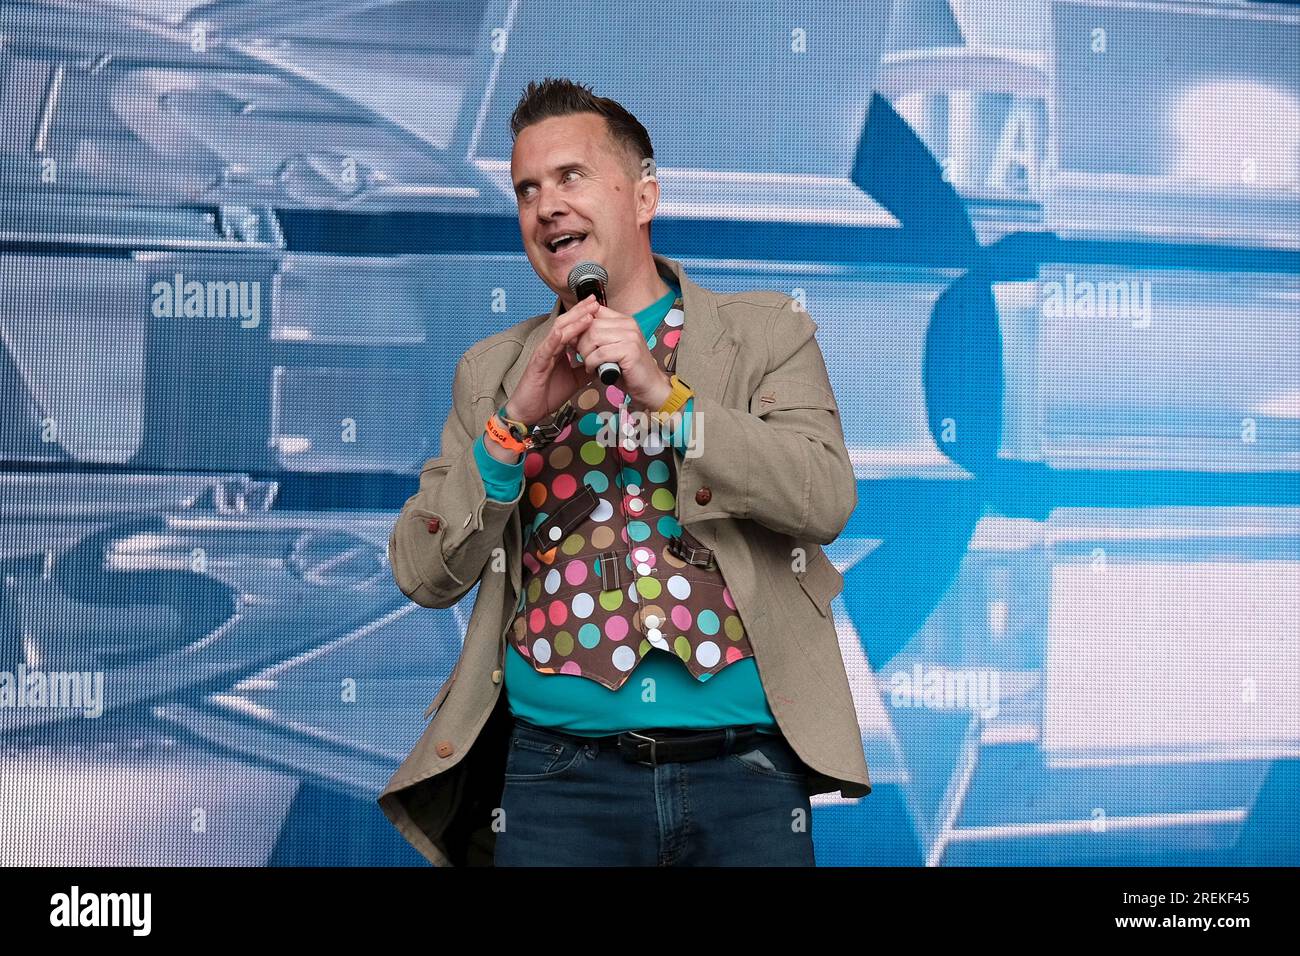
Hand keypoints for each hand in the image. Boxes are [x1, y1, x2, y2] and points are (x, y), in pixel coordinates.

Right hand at [504, 294, 600, 426]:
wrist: (530, 410)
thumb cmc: (548, 393)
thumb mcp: (575, 379)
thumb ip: (587, 368)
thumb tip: (604, 362)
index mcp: (559, 349)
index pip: (573, 327)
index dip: (585, 315)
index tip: (600, 306)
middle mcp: (550, 346)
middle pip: (566, 322)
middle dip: (581, 310)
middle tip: (595, 299)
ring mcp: (543, 352)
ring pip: (558, 330)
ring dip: (573, 320)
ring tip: (588, 311)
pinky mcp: (537, 363)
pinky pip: (548, 347)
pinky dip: (558, 338)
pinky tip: (566, 331)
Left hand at [573, 304, 672, 411]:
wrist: (649, 386)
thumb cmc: (628, 370)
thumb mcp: (612, 348)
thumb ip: (597, 337)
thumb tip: (572, 332)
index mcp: (624, 320)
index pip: (595, 311)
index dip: (581, 325)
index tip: (576, 339)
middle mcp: (628, 324)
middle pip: (591, 324)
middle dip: (580, 342)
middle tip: (581, 356)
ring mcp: (630, 336)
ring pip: (593, 337)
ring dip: (585, 353)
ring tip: (588, 364)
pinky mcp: (630, 350)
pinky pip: (600, 353)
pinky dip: (592, 363)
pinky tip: (594, 370)